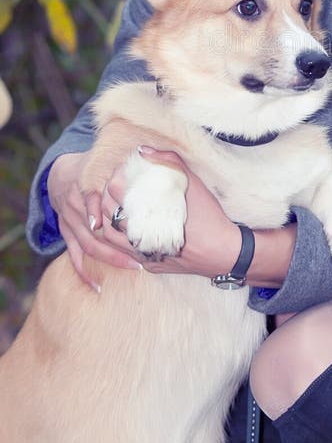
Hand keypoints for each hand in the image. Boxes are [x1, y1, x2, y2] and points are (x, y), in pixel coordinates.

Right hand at [47, 152, 142, 290]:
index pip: (96, 199)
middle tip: (145, 252)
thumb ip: (133, 161)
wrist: (61, 175)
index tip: (130, 225)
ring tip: (134, 266)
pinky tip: (98, 287)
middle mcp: (76, 204)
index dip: (110, 212)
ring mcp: (69, 221)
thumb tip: (158, 156)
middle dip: (120, 242)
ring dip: (110, 257)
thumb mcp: (109, 160)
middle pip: (96, 228)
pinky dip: (84, 272)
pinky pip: (74, 256)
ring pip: (88, 244)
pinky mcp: (66, 233)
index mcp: (87, 184)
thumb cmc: (95, 167)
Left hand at [100, 146, 240, 277]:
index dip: (115, 178)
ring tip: (122, 206)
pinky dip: (123, 237)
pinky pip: (125, 251)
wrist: (223, 251)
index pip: (114, 191)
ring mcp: (142, 252)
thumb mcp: (192, 183)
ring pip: (110, 235)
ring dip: (111, 218)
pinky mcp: (149, 264)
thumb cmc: (208, 215)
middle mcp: (138, 236)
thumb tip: (144, 151)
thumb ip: (168, 161)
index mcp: (146, 212)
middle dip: (108, 197)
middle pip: (107, 213)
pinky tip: (134, 227)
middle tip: (119, 187)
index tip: (124, 172)